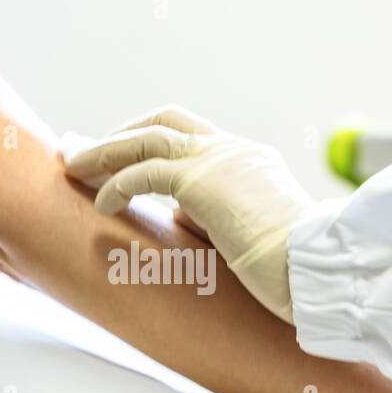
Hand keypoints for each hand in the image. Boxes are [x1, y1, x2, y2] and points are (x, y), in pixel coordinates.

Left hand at [63, 106, 313, 322]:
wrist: (319, 271)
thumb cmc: (294, 269)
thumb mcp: (252, 234)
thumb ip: (218, 217)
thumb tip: (181, 218)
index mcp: (250, 161)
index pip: (193, 136)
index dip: (151, 141)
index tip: (121, 157)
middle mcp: (234, 151)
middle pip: (164, 121)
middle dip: (119, 134)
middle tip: (81, 150)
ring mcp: (220, 161)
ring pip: (146, 139)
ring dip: (103, 152)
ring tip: (72, 168)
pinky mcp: (202, 183)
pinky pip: (143, 173)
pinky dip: (116, 185)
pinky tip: (101, 205)